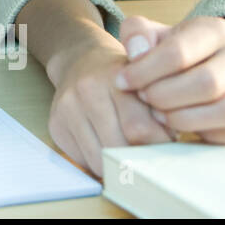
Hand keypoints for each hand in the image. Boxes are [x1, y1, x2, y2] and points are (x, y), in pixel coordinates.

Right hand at [47, 36, 172, 177]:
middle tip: (148, 152)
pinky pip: (82, 161)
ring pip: (98, 159)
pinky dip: (98, 162)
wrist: (80, 61)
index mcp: (115, 77)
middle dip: (138, 157)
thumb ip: (159, 110)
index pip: (139, 128)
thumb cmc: (121, 77)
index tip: (166, 144)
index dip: (157, 144)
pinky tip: (105, 146)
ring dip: (116, 164)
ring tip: (127, 151)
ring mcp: (67, 108)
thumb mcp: (145, 81)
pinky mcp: (55, 125)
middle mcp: (86, 90)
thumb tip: (168, 149)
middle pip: (117, 145)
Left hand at [113, 15, 224, 145]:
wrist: (214, 65)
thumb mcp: (152, 36)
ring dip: (187, 119)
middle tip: (144, 100)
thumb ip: (137, 34)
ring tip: (161, 116)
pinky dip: (211, 134)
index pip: (179, 51)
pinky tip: (187, 129)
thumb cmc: (174, 53)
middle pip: (207, 83)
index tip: (123, 82)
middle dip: (166, 96)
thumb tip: (137, 50)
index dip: (145, 71)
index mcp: (215, 30)